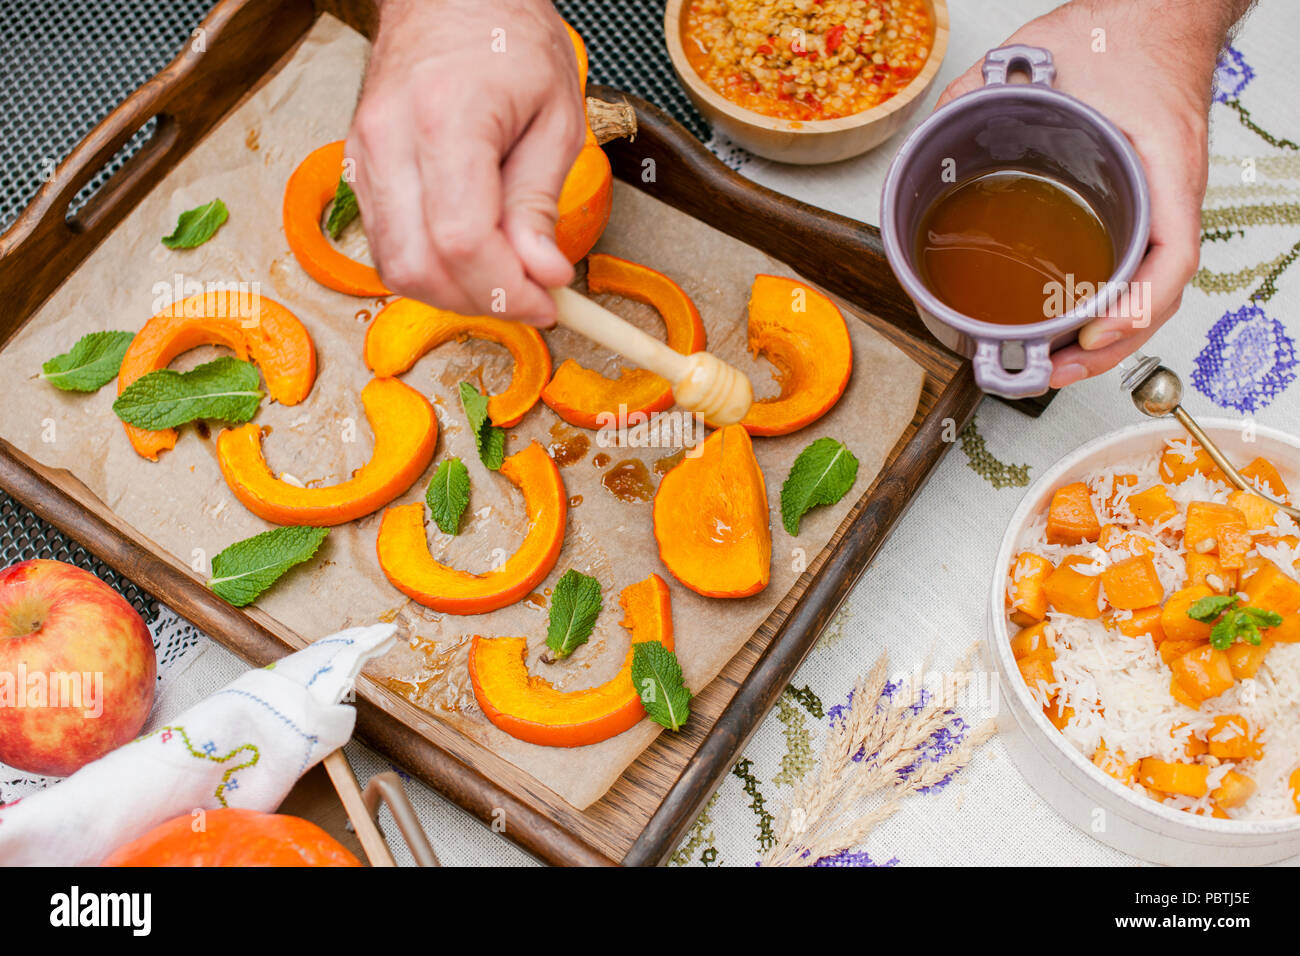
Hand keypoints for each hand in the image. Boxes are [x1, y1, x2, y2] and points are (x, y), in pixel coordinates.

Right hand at [347, 0, 585, 325]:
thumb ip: (540, 203)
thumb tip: (542, 274)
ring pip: (395, 266)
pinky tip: (470, 258)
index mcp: (446, 118)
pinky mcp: (359, 167)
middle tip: (529, 298)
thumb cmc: (508, 39)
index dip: (506, 289)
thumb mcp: (555, 118)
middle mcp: (390, 139)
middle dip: (480, 301)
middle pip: (419, 266)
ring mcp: (364, 154)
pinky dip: (431, 268)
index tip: (547, 302)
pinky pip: (387, 245)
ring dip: (453, 292)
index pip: (462, 240)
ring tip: (503, 278)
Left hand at [936, 0, 1246, 387]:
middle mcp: (1170, 192)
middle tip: (1053, 369)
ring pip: (1149, 289)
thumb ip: (981, 90)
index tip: (1094, 331)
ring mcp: (1161, 205)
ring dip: (1107, 335)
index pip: (1171, 252)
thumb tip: (929, 134)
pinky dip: (1109, 305)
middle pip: (1158, 291)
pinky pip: (1137, 269)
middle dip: (1108, 343)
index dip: (1135, 304)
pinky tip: (1074, 327)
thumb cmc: (1123, 35)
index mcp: (1162, 162)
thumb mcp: (1043, 54)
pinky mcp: (1145, 208)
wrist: (1158, 17)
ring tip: (1056, 365)